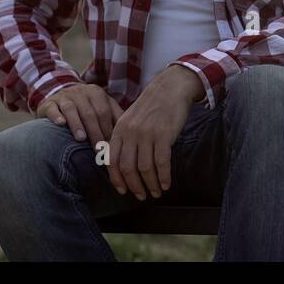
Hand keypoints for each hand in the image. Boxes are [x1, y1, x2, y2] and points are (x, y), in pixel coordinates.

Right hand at [37, 83, 122, 145]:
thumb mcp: (101, 107)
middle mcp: (81, 92)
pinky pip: (52, 108)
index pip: (105, 112)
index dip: (109, 129)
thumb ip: (115, 117)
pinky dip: (56, 116)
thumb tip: (130, 134)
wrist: (60, 95)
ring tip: (81, 139)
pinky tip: (60, 124)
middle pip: (90, 112)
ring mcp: (64, 96)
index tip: (111, 147)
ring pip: (71, 109)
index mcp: (96, 93)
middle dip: (95, 131)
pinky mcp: (49, 102)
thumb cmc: (85, 107)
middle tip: (99, 148)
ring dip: (77, 124)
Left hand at [106, 65, 199, 200]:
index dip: (117, 179)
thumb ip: (124, 138)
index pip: (112, 161)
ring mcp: (147, 134)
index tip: (123, 190)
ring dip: (151, 184)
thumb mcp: (130, 119)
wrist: (170, 88)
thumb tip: (121, 164)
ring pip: (145, 168)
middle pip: (128, 168)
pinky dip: (164, 176)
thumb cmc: (151, 106)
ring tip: (156, 192)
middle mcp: (131, 133)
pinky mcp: (164, 135)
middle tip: (141, 196)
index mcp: (119, 130)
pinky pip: (162, 162)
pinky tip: (166, 184)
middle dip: (134, 186)